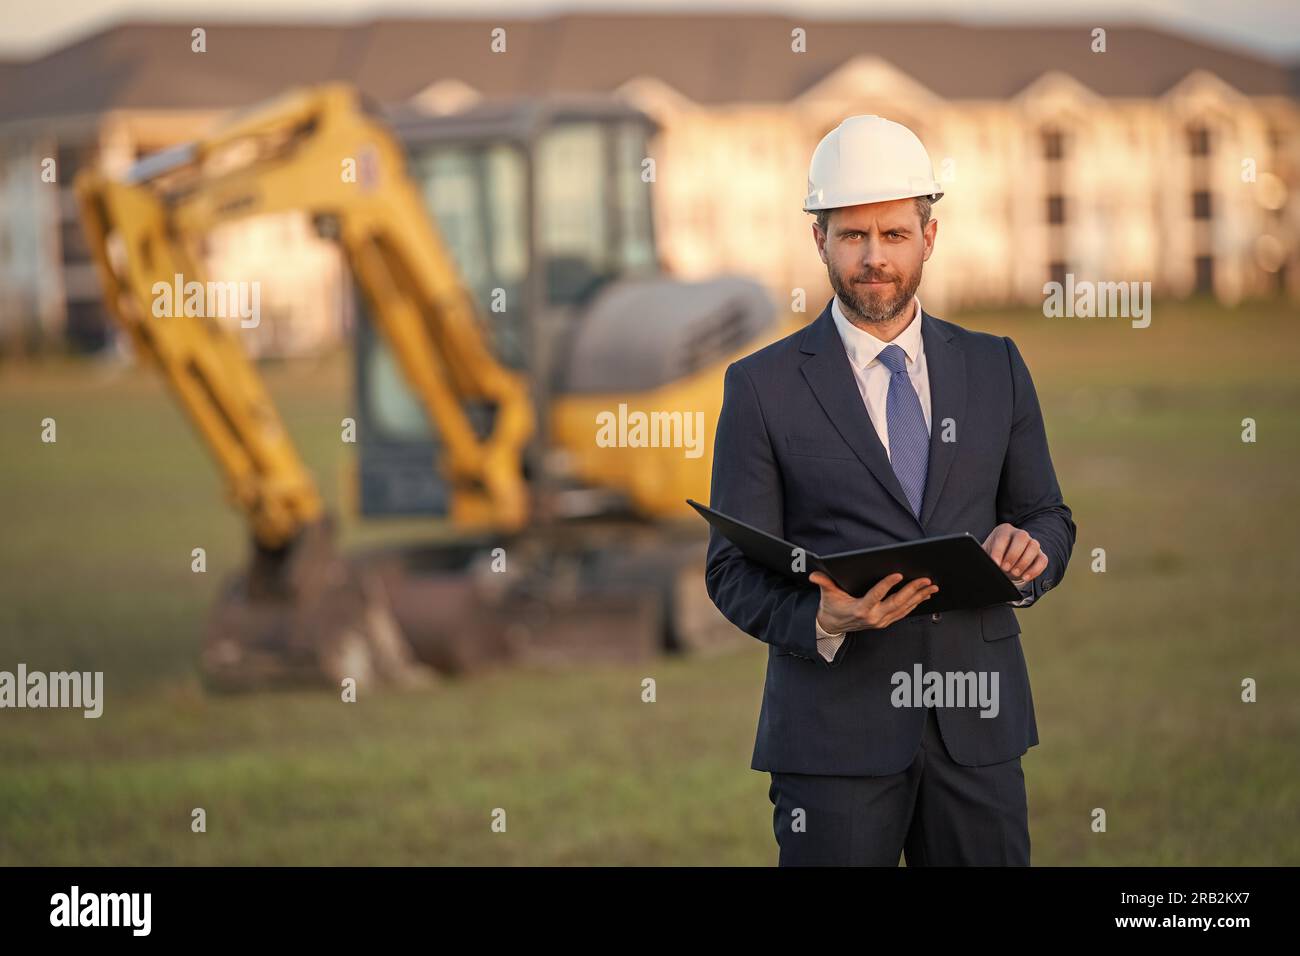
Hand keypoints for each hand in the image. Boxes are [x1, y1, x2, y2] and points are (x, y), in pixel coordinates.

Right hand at [809, 571, 937, 633]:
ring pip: (903, 608)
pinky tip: (923, 596)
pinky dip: (915, 604)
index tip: (898, 574)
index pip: (876, 595)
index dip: (887, 585)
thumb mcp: (827, 595)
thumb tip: (814, 575)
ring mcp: (881, 621)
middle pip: (897, 602)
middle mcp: (873, 617)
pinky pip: (903, 613)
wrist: (832, 626)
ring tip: (931, 586)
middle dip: (913, 590)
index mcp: (860, 609)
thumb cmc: (831, 607)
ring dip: (918, 597)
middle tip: (925, 579)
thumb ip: (823, 583)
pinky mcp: (885, 622)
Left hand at [982, 523, 1047, 586]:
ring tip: (1014, 573)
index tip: (995, 563)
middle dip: (1013, 554)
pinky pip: (1043, 560)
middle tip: (1005, 568)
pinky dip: (1035, 569)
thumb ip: (982, 556)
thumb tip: (977, 561)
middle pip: (1022, 537)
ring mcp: (1032, 543)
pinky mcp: (1040, 555)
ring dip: (1024, 561)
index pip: (1003, 537)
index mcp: (1004, 531)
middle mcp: (1020, 534)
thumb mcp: (986, 554)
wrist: (1005, 563)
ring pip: (1034, 546)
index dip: (999, 550)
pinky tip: (1025, 577)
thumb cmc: (994, 557)